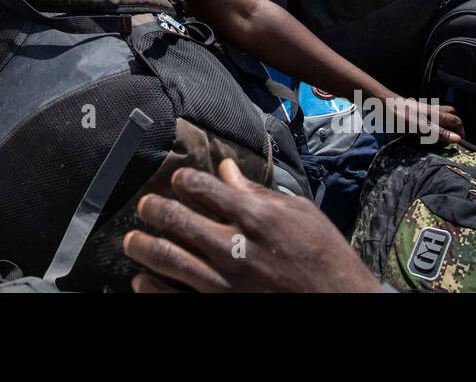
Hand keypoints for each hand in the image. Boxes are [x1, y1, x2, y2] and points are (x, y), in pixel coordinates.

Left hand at [123, 158, 381, 291]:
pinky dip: (152, 288)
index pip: (200, 187)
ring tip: (133, 240)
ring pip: (168, 258)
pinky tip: (142, 280)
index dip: (182, 180)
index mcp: (254, 216)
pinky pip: (174, 297)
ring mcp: (225, 282)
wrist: (342, 303)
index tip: (177, 181)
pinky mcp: (221, 305)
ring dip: (143, 246)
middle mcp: (235, 247)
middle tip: (145, 207)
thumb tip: (226, 169)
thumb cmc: (324, 256)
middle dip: (153, 209)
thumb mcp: (299, 213)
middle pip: (176, 220)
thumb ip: (258, 192)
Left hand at [385, 96, 462, 143]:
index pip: (455, 120)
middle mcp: (430, 110)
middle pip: (449, 113)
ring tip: (440, 137)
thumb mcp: (419, 126)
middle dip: (455, 124)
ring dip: (443, 124)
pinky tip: (422, 133)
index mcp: (434, 114)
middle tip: (452, 137)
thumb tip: (458, 139)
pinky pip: (427, 117)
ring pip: (438, 114)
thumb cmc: (399, 115)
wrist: (379, 103)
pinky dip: (430, 124)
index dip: (460, 130)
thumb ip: (437, 132)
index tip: (459, 142)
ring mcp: (420, 110)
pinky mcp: (412, 112)